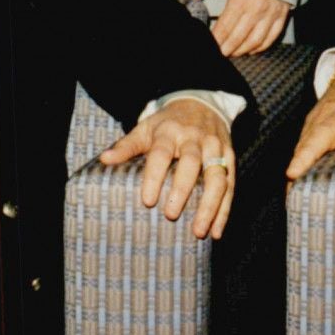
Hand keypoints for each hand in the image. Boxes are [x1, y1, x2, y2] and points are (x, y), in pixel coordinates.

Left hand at [99, 97, 235, 238]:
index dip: (154, 176)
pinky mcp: (230, 157)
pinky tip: (216, 231)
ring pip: (217, 177)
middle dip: (182, 190)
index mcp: (170, 132)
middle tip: (171, 215)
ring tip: (198, 231)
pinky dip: (225, 209)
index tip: (147, 201)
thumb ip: (127, 146)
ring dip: (209, 206)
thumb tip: (104, 160)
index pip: (161, 153)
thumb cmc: (168, 123)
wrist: (201, 103)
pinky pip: (230, 185)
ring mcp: (215, 147)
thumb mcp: (146, 128)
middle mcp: (195, 138)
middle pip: (191, 163)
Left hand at [188, 0, 291, 55]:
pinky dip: (261, 46)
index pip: (224, 28)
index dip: (216, 40)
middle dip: (226, 49)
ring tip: (233, 53)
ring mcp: (272, 13)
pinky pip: (272, 36)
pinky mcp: (283, 13)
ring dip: (242, 50)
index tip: (209, 45)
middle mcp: (257, 9)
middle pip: (238, 38)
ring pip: (255, 41)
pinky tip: (252, 48)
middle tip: (218, 54)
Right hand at [286, 44, 334, 178]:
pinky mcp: (314, 120)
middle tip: (297, 172)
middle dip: (311, 150)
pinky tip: (289, 181)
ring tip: (289, 184)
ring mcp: (327, 115)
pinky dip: (295, 157)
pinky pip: (302, 139)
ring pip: (308, 136)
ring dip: (297, 157)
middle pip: (326, 131)